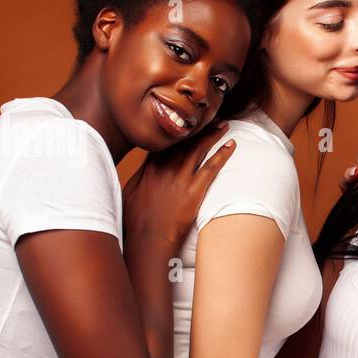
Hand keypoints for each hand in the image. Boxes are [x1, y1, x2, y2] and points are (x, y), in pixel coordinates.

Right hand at [123, 122, 234, 257]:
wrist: (145, 240)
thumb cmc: (134, 223)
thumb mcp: (126, 195)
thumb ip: (135, 180)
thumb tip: (137, 172)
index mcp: (148, 168)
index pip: (164, 144)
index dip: (176, 132)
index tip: (184, 123)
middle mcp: (164, 169)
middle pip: (183, 142)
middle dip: (196, 128)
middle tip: (208, 117)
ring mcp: (179, 178)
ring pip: (199, 149)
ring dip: (212, 135)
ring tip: (223, 124)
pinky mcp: (194, 191)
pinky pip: (211, 168)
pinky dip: (222, 155)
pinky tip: (231, 144)